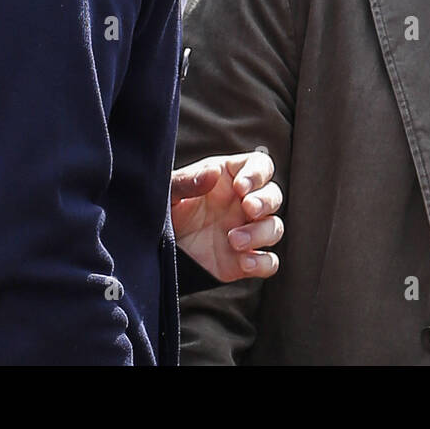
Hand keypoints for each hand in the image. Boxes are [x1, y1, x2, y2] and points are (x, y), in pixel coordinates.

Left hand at [170, 151, 282, 282]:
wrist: (154, 247)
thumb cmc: (165, 211)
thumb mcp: (169, 192)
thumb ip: (188, 181)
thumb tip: (213, 173)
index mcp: (230, 178)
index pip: (260, 165)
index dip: (257, 174)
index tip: (240, 186)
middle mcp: (243, 203)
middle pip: (274, 195)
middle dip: (265, 201)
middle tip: (248, 208)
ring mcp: (247, 232)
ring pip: (274, 227)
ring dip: (261, 232)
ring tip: (233, 240)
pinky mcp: (243, 261)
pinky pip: (268, 262)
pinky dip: (262, 262)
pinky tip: (243, 261)